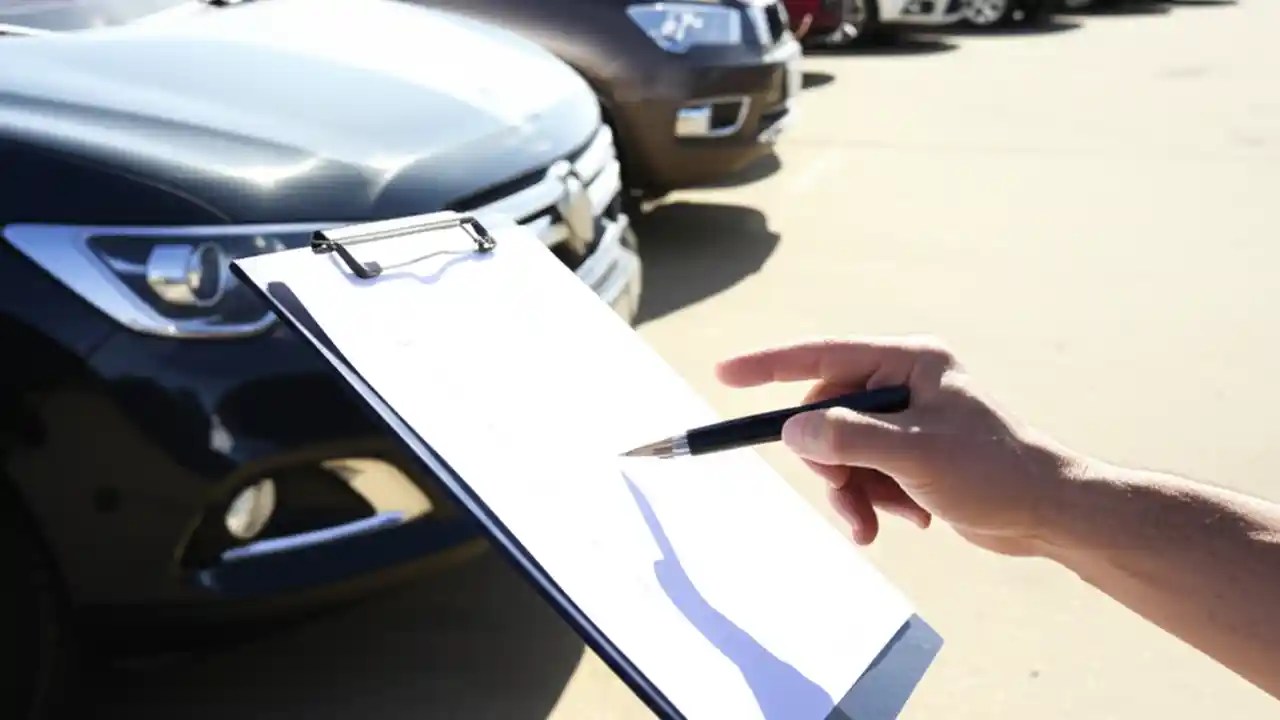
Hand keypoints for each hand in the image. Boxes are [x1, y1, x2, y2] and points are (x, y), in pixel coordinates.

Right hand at [716, 335, 1081, 556]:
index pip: (823, 357)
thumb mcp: (916, 453)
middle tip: (848, 496)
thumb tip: (793, 430)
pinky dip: (874, 501)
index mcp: (910, 362)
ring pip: (841, 453)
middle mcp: (904, 385)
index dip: (770, 365)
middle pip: (826, 417)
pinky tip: (908, 516)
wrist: (1049, 514)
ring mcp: (907, 421)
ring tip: (882, 519)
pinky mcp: (911, 456)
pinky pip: (864, 475)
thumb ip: (849, 438)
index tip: (724, 373)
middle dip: (831, 465)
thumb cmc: (997, 471)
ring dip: (854, 491)